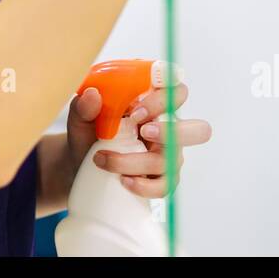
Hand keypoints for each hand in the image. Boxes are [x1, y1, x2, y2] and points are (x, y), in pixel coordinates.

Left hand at [65, 83, 211, 197]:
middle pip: (199, 130)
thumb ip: (84, 106)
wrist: (79, 167)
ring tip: (103, 159)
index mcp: (153, 105)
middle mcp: (167, 129)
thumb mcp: (80, 118)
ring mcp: (167, 157)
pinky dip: (142, 185)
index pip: (177, 91)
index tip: (136, 108)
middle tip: (143, 131)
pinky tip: (122, 180)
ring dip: (134, 161)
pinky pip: (165, 186)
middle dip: (173, 131)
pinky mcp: (162, 181)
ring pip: (170, 161)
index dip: (167, 96)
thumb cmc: (88, 135)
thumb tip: (92, 95)